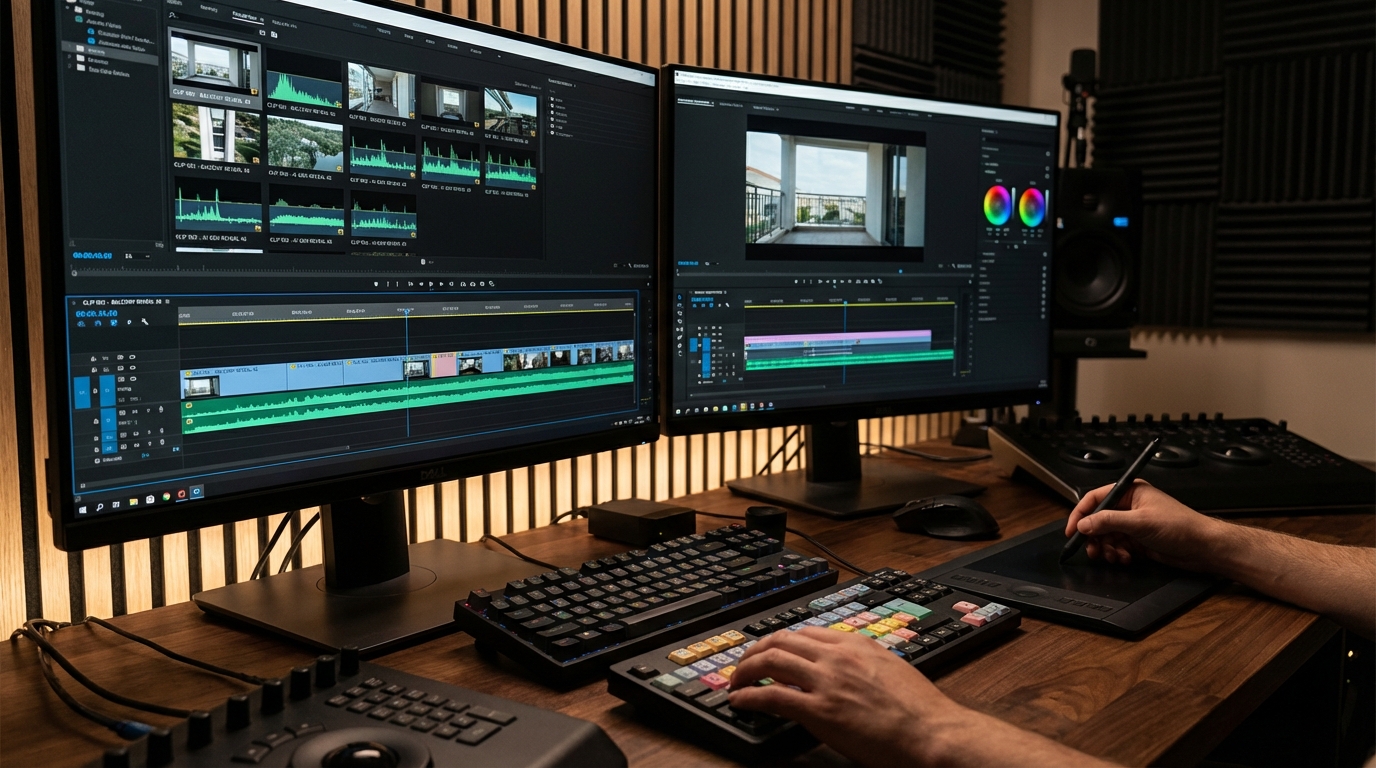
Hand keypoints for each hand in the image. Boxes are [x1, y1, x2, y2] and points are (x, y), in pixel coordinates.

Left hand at [726, 627, 963, 765]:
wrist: (931, 732)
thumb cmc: (920, 711)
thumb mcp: (890, 670)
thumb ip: (863, 665)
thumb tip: (847, 672)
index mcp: (856, 644)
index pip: (806, 631)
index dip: (781, 640)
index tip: (771, 649)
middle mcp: (837, 656)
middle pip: (781, 639)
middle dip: (756, 650)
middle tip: (745, 664)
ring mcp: (826, 681)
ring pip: (770, 660)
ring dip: (745, 670)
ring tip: (736, 682)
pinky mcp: (818, 710)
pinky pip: (770, 695)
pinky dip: (749, 696)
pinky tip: (740, 702)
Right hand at [1065, 480, 1227, 569]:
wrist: (1203, 548)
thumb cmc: (1182, 526)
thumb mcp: (1140, 522)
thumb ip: (1109, 522)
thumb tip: (1085, 524)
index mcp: (1130, 492)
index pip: (1095, 499)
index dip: (1080, 514)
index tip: (1072, 530)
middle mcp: (1130, 506)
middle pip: (1098, 520)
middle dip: (1094, 537)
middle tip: (1091, 549)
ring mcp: (1134, 524)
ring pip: (1107, 536)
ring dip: (1106, 548)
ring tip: (1112, 556)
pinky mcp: (1138, 540)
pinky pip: (1117, 547)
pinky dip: (1117, 554)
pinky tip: (1124, 558)